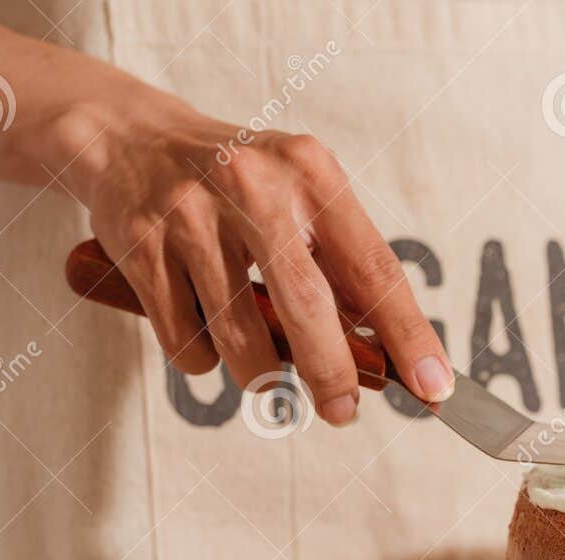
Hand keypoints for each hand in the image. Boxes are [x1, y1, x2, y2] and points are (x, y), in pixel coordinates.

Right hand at [68, 106, 452, 424]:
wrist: (130, 141)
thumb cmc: (241, 187)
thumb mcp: (304, 201)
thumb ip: (345, 268)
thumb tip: (389, 351)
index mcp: (311, 174)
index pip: (374, 268)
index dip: (408, 335)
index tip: (434, 388)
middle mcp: (251, 186)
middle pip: (305, 306)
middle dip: (331, 374)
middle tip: (342, 412)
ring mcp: (189, 215)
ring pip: (239, 338)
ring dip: (260, 374)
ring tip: (261, 367)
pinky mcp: (139, 247)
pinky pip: (185, 342)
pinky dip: (203, 359)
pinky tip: (203, 329)